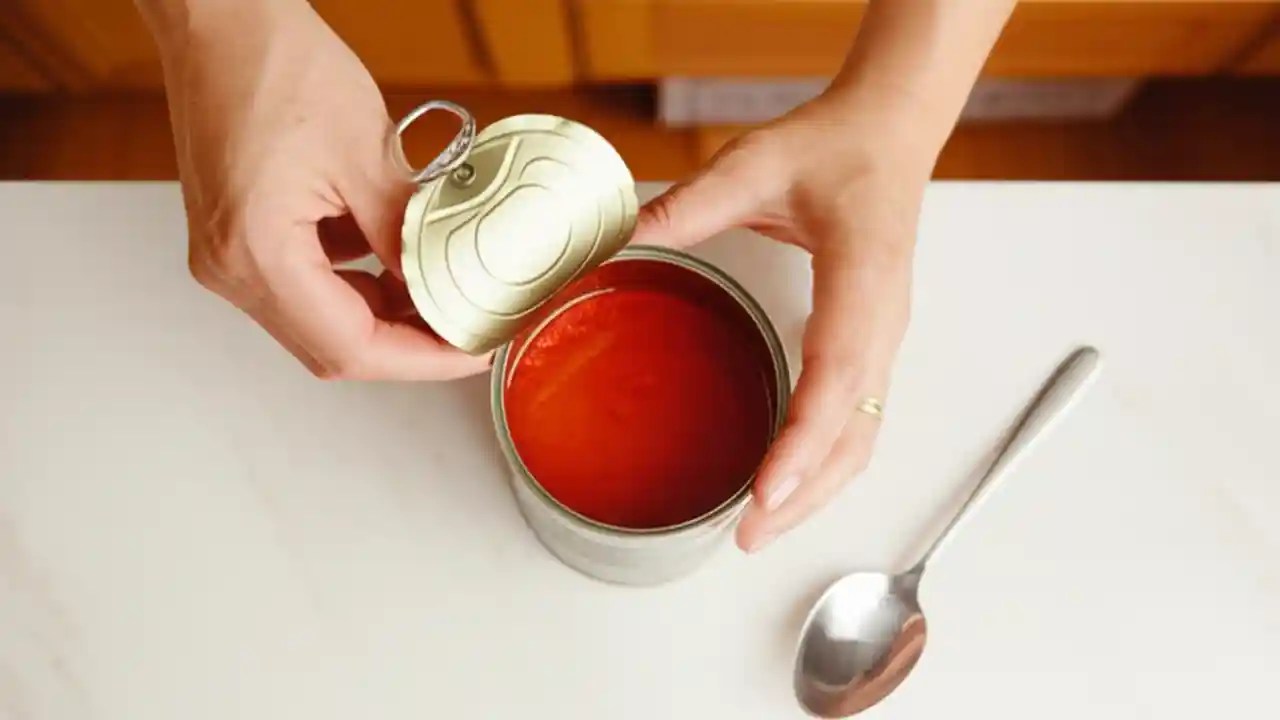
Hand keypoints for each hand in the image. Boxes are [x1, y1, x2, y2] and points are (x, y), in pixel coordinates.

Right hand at [157, 2, 486, 379]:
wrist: (219, 18)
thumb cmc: (273, 62)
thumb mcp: (367, 152)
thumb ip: (406, 235)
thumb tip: (445, 287)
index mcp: (256, 252)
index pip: (350, 347)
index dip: (421, 358)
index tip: (472, 348)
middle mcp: (229, 267)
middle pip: (333, 346)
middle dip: (407, 345)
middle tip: (467, 327)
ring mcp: (227, 256)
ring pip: (320, 322)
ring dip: (385, 317)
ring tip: (443, 296)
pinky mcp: (237, 238)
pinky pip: (304, 287)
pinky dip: (357, 285)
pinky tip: (397, 262)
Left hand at [631, 94, 931, 550]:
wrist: (888, 134)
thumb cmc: (835, 147)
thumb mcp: (753, 165)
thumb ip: (687, 204)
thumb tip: (616, 239)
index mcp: (862, 281)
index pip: (838, 377)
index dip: (805, 441)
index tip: (767, 489)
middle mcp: (880, 324)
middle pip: (856, 432)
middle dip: (806, 493)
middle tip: (749, 535)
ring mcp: (882, 340)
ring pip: (863, 437)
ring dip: (818, 490)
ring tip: (762, 528)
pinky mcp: (870, 345)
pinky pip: (858, 420)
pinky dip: (825, 463)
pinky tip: (788, 484)